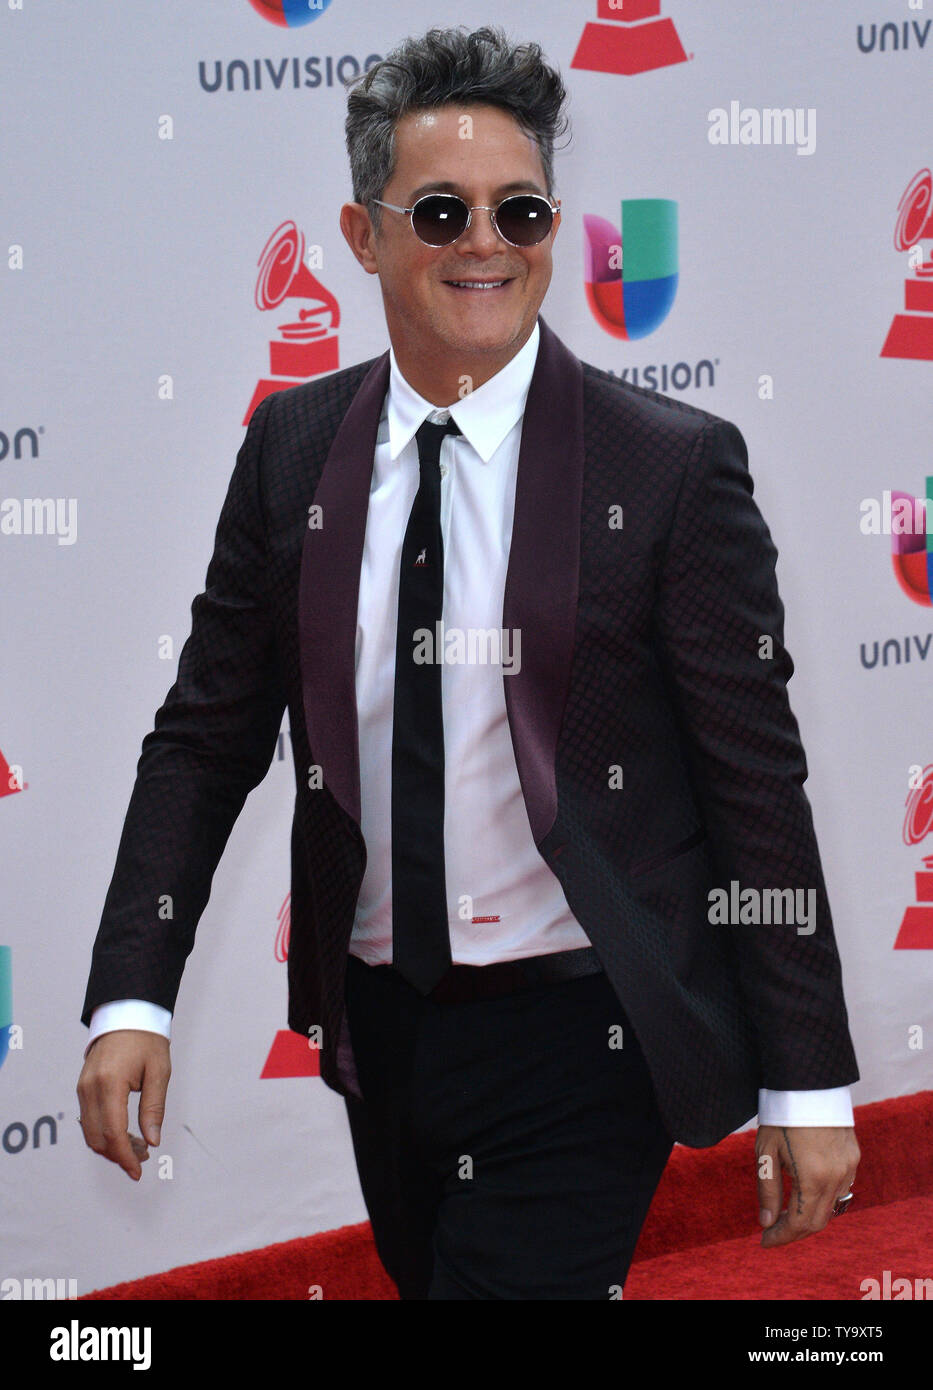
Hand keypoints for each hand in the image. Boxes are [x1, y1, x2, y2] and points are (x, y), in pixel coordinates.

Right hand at [76, 1030, 170, 1181]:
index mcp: (110, 1083)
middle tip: (142, 1158)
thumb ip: (154, 1108)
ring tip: (137, 1147)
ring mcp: (83, 1088)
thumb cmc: (145, 1039)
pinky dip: (103, 1133)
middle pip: (98, 1138)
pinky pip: (88, 1120)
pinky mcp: (82, 1087)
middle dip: (119, 1155)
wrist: (127, 1014)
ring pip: (90, 1132)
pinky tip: (123, 1133)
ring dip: (110, 1146)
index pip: (113, 1133)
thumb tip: (152, 1140)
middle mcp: (90, 1088)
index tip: (137, 1170)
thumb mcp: (159, 1072)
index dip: (125, 1156)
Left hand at [756, 1125, 858, 1246]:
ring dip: (809, 1216)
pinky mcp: (854, 1157)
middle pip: (817, 1221)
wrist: (807, 1083)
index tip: (764, 1240)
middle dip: (794, 1231)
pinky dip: (824, 1199)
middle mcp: (836, 1177)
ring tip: (786, 1213)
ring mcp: (849, 1168)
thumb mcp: (766, 1153)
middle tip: (772, 1230)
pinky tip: (806, 1194)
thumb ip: (767, 1190)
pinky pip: (842, 1189)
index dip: (781, 1236)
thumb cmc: (781, 1115)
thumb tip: (765, 1221)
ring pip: (832, 1207)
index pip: (799, 1223)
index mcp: (813, 1178)